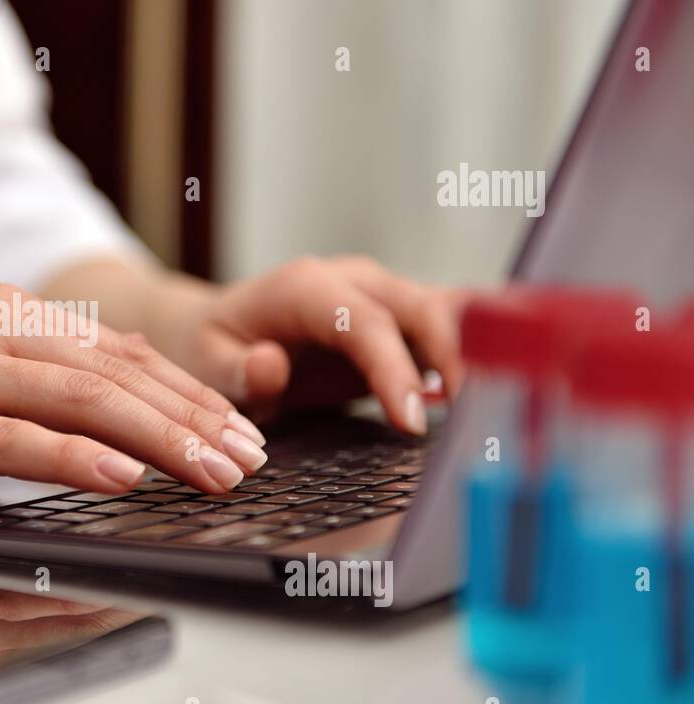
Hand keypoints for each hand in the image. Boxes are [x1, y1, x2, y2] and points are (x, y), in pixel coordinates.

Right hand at [0, 284, 268, 517]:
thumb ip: (22, 388)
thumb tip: (109, 426)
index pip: (111, 349)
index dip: (182, 389)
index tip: (232, 426)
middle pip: (111, 370)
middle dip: (191, 415)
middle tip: (249, 454)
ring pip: (78, 399)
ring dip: (159, 438)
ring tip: (216, 471)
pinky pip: (12, 438)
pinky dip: (75, 457)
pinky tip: (125, 478)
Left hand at [175, 256, 466, 434]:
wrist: (219, 331)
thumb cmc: (214, 349)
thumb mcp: (207, 364)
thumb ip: (238, 371)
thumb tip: (272, 366)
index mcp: (305, 288)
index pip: (365, 323)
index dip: (393, 369)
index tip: (409, 421)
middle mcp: (352, 282)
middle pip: (420, 307)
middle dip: (450, 360)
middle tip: (462, 421)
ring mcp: (381, 295)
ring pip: (446, 311)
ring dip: (474, 353)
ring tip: (493, 404)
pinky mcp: (399, 318)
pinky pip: (448, 323)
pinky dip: (476, 347)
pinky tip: (497, 382)